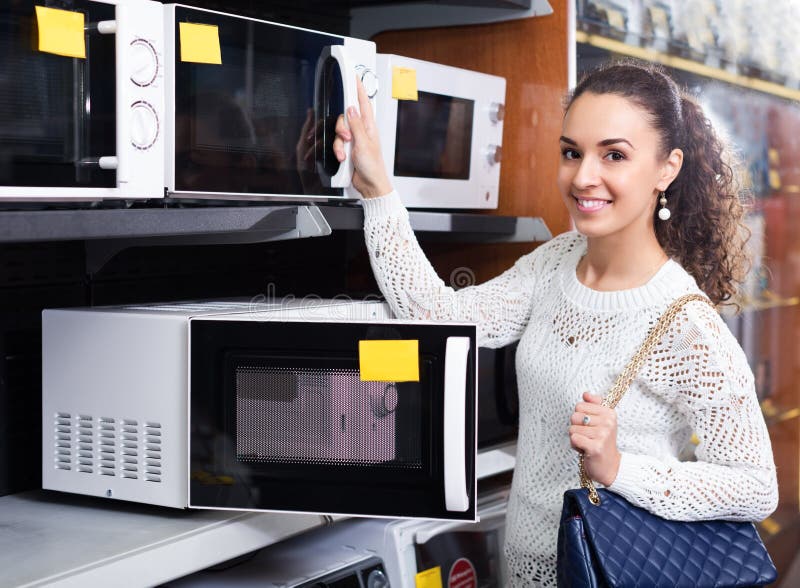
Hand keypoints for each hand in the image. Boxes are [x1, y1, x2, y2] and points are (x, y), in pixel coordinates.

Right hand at [333, 76, 392, 198]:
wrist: (370, 185)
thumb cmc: (373, 167)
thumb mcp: (363, 144)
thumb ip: (356, 125)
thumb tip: (351, 108)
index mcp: (369, 126)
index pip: (363, 102)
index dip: (357, 89)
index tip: (353, 75)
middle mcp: (361, 131)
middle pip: (344, 117)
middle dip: (341, 128)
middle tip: (347, 138)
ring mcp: (354, 140)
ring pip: (338, 132)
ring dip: (339, 144)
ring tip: (346, 153)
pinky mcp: (347, 149)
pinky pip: (336, 144)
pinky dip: (337, 151)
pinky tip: (344, 159)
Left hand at [569, 392, 620, 486]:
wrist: (610, 466)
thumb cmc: (602, 442)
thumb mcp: (602, 421)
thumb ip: (593, 405)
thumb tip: (586, 394)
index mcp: (609, 413)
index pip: (580, 405)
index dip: (581, 417)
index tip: (591, 427)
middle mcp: (608, 422)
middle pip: (574, 416)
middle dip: (577, 428)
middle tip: (588, 437)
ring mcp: (602, 435)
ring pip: (572, 429)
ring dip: (576, 438)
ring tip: (587, 443)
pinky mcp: (595, 447)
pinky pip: (573, 439)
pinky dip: (575, 446)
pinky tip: (585, 450)